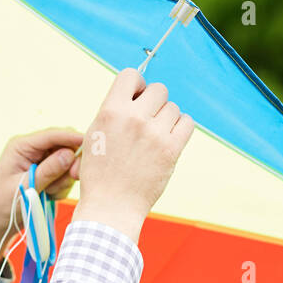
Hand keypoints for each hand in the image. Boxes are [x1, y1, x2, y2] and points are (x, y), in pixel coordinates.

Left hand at [0, 127, 83, 270]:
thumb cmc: (1, 204)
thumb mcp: (25, 187)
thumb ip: (48, 171)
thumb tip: (70, 154)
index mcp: (22, 146)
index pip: (53, 135)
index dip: (73, 138)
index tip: (92, 144)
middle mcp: (32, 150)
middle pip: (64, 146)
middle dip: (70, 163)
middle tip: (73, 177)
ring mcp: (39, 162)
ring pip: (66, 163)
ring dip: (64, 179)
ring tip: (49, 193)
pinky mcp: (45, 174)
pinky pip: (63, 176)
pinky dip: (61, 187)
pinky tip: (48, 196)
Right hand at [73, 68, 195, 242]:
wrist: (111, 207)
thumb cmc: (100, 173)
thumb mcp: (95, 135)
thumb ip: (114, 111)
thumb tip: (136, 92)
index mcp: (110, 112)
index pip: (131, 75)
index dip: (137, 84)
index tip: (136, 99)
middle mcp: (133, 119)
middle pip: (159, 89)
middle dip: (154, 103)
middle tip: (147, 122)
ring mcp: (154, 134)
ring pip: (173, 108)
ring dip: (167, 119)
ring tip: (155, 137)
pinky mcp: (171, 150)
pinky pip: (188, 123)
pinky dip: (181, 128)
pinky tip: (170, 139)